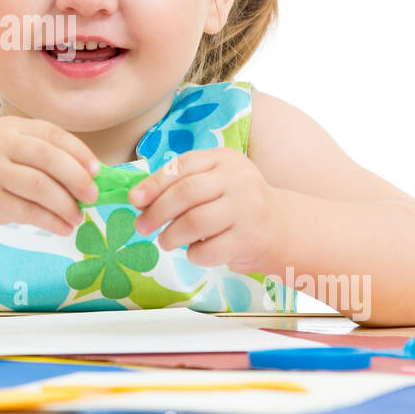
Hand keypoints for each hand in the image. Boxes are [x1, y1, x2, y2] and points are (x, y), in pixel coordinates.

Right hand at [0, 115, 100, 238]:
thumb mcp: (5, 153)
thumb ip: (38, 159)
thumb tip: (88, 177)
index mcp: (10, 128)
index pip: (52, 134)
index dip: (79, 152)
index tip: (97, 171)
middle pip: (49, 158)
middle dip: (77, 178)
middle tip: (93, 196)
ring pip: (41, 186)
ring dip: (66, 205)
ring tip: (77, 218)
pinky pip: (28, 211)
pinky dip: (51, 221)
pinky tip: (63, 229)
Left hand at [127, 147, 283, 271]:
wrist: (279, 226)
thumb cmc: (233, 203)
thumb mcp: (214, 181)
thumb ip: (181, 183)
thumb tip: (138, 200)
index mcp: (224, 159)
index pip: (183, 165)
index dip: (154, 183)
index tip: (134, 200)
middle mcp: (238, 179)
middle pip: (187, 193)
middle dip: (157, 212)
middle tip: (141, 226)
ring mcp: (247, 209)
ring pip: (195, 222)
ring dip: (171, 235)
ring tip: (165, 241)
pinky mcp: (250, 239)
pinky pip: (209, 250)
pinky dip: (193, 255)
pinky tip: (194, 252)